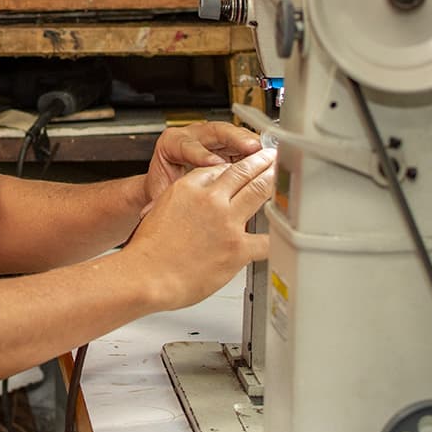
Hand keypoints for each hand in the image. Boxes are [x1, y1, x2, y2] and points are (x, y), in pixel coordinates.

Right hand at [125, 147, 275, 310]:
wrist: (146, 275)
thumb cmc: (149, 251)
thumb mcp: (160, 211)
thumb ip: (184, 204)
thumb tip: (197, 209)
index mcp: (188, 188)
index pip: (217, 169)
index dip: (233, 166)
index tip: (242, 165)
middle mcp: (209, 199)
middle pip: (242, 172)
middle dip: (260, 162)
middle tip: (270, 157)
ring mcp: (226, 222)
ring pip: (258, 191)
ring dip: (272, 179)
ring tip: (279, 174)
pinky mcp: (237, 247)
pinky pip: (266, 239)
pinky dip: (278, 234)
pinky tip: (284, 230)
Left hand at [143, 121, 262, 206]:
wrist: (165, 188)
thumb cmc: (162, 190)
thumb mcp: (161, 195)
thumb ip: (160, 201)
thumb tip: (149, 213)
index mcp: (171, 143)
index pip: (186, 145)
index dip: (201, 153)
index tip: (214, 163)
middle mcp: (191, 135)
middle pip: (215, 132)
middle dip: (234, 139)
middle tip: (250, 148)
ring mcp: (211, 138)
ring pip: (232, 134)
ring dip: (250, 142)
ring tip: (264, 151)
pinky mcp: (227, 145)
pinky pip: (243, 143)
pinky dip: (255, 151)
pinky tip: (267, 159)